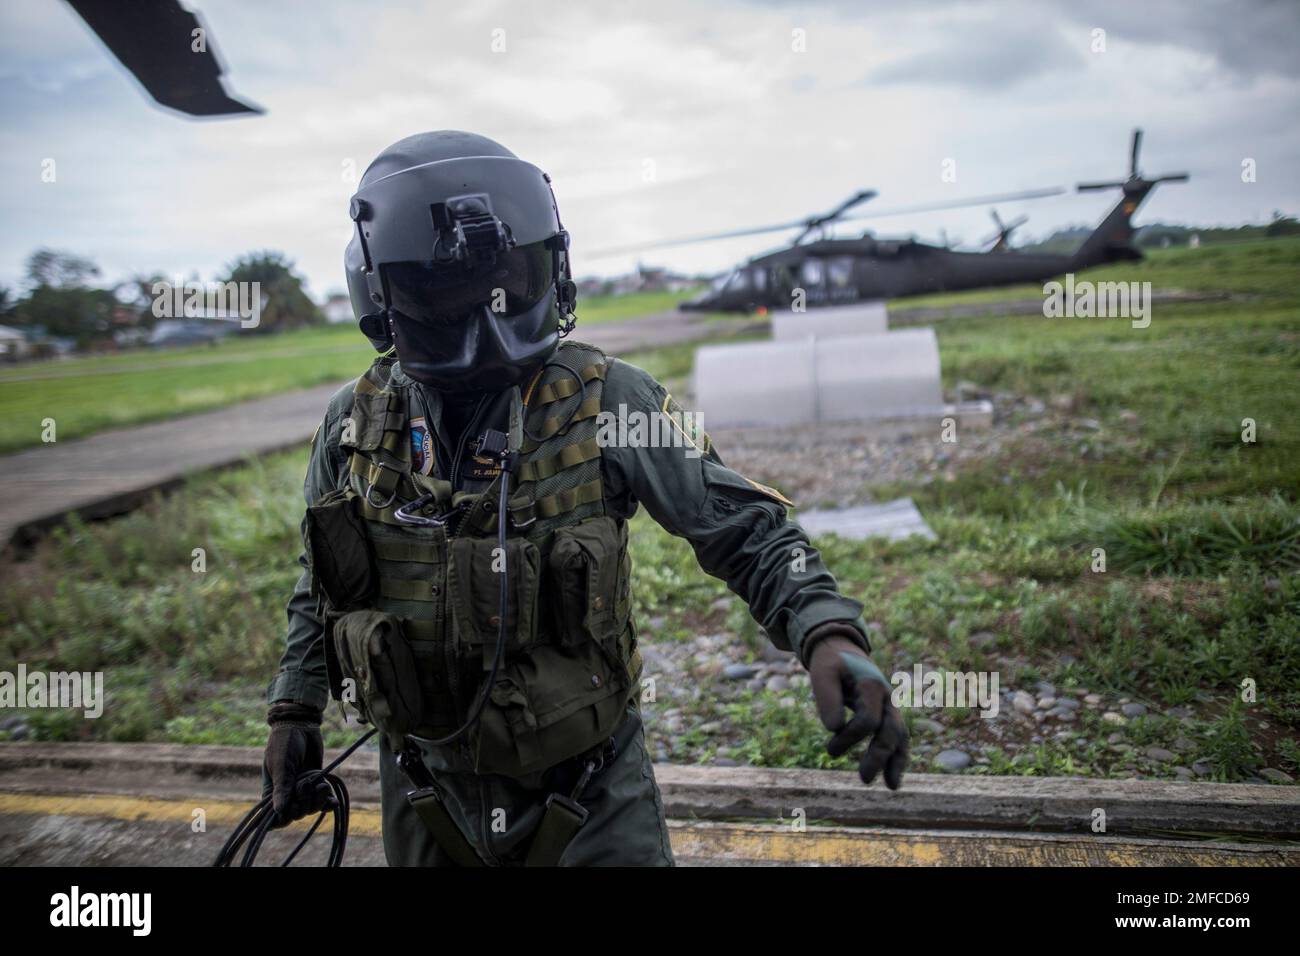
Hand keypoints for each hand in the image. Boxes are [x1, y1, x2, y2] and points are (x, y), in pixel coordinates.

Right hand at [262, 702, 333, 826]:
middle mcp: (287, 794)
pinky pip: (323, 798)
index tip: (292, 812)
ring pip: (311, 806)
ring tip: (322, 785)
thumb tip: (279, 812)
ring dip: (318, 800)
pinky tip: (333, 802)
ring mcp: (302, 789)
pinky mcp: (316, 782)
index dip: (284, 819)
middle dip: (304, 803)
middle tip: (307, 785)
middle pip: (297, 812)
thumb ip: (282, 788)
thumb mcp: (281, 765)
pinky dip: (328, 801)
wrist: (301, 725)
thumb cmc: (284, 744)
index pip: (276, 816)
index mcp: (272, 792)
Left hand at [806, 632, 908, 788]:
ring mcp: (890, 706)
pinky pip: (897, 738)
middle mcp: (887, 697)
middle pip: (890, 730)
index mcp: (872, 685)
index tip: (830, 747)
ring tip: (892, 787)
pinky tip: (891, 779)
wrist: (842, 650)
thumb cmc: (830, 664)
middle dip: (879, 756)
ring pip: (900, 736)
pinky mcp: (887, 714)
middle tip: (864, 780)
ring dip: (896, 761)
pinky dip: (896, 757)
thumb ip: (827, 699)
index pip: (868, 719)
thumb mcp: (822, 674)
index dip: (850, 737)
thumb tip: (833, 728)